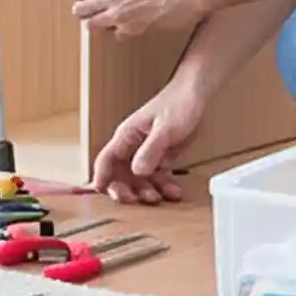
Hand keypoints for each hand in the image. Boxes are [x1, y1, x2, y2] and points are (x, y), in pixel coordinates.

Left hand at [70, 0, 205, 38]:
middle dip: (85, 10)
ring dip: (98, 23)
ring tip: (109, 18)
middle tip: (94, 9)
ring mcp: (120, 15)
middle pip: (79, 10)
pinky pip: (114, 35)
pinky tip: (128, 24)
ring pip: (91, 26)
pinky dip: (119, 32)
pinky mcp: (133, 30)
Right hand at [90, 79, 205, 204]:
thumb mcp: (165, 129)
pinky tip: (173, 192)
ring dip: (146, 191)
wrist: (195, 95)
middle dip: (124, 189)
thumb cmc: (178, 104)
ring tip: (159, 198)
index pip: (107, 158)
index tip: (100, 190)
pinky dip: (164, 186)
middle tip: (134, 200)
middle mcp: (133, 146)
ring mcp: (146, 152)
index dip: (101, 176)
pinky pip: (158, 177)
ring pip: (139, 179)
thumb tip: (137, 171)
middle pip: (120, 173)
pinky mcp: (160, 157)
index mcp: (127, 135)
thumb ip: (151, 150)